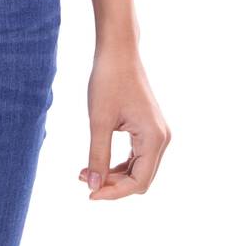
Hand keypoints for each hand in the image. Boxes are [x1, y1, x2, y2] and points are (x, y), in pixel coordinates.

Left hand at [80, 43, 170, 198]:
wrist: (118, 51)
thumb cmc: (108, 80)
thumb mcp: (99, 120)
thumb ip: (97, 156)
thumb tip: (94, 187)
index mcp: (154, 138)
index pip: (138, 182)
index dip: (114, 193)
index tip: (89, 194)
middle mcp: (162, 139)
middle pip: (141, 178)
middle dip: (113, 185)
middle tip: (83, 180)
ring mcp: (157, 133)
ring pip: (138, 169)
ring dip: (114, 175)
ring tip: (85, 172)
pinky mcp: (148, 128)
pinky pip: (136, 156)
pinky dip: (118, 163)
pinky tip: (97, 163)